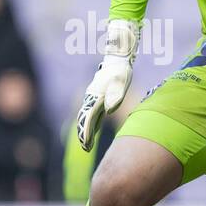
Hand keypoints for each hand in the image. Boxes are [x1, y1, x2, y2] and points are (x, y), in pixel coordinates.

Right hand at [76, 19, 139, 151]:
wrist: (117, 57)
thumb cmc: (120, 71)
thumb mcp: (121, 82)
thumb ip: (115, 96)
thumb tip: (109, 110)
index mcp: (96, 97)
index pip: (88, 118)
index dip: (87, 132)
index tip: (86, 144)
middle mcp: (91, 98)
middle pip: (85, 119)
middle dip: (84, 134)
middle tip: (86, 148)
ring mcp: (93, 97)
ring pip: (87, 117)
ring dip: (87, 130)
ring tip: (87, 144)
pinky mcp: (97, 96)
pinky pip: (92, 113)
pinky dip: (91, 123)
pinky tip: (94, 130)